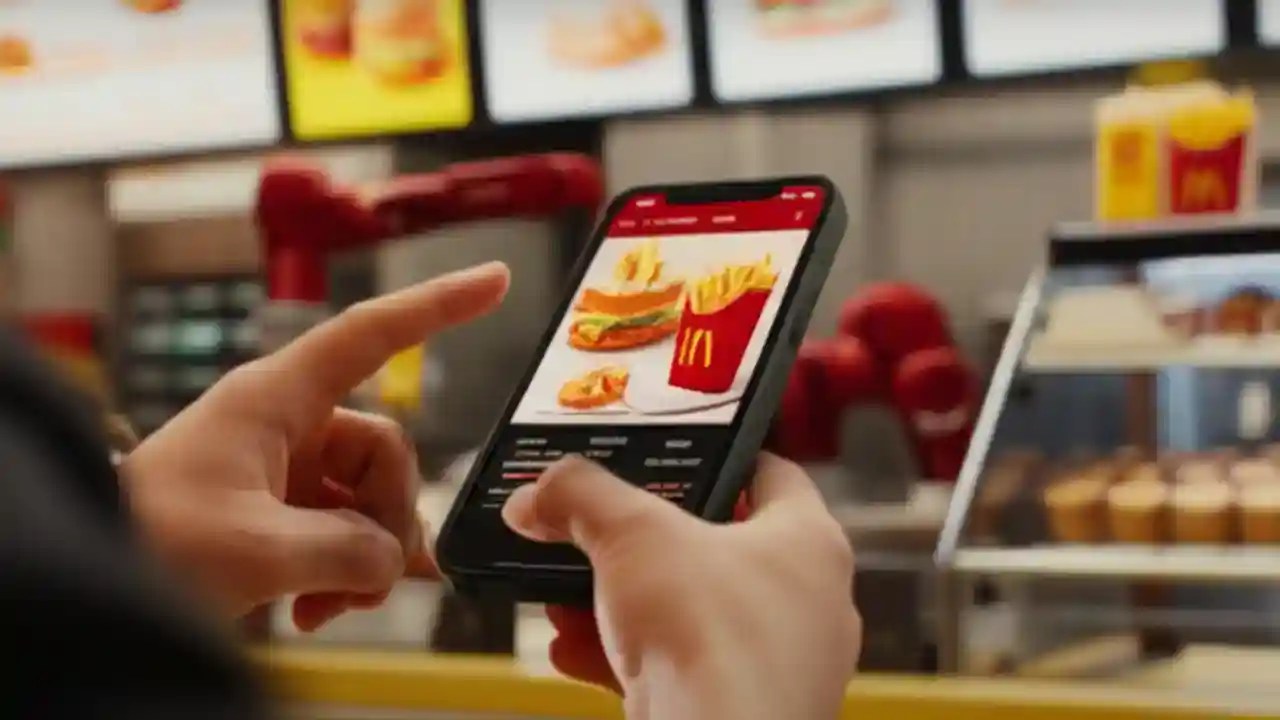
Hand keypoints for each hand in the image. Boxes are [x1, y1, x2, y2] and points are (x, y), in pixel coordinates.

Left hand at [122, 262, 508, 629]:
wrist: (90, 582)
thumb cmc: (145, 540)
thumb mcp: (257, 551)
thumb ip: (349, 551)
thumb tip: (391, 559)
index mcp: (276, 398)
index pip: (373, 334)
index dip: (439, 303)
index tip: (495, 280)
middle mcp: (287, 424)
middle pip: (386, 450)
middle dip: (385, 520)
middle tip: (361, 577)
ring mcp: (283, 470)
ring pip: (368, 500)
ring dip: (363, 558)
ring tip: (328, 605)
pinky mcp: (278, 511)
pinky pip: (341, 530)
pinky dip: (341, 572)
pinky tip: (315, 608)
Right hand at [503, 455, 859, 719]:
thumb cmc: (710, 639)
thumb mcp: (629, 533)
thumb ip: (580, 496)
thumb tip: (540, 491)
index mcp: (809, 543)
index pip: (770, 475)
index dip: (717, 458)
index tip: (673, 455)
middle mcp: (810, 606)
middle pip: (720, 552)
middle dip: (647, 546)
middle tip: (602, 534)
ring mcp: (783, 669)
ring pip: (695, 620)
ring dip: (626, 607)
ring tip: (571, 599)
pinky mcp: (748, 715)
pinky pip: (683, 675)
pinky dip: (629, 661)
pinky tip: (574, 651)